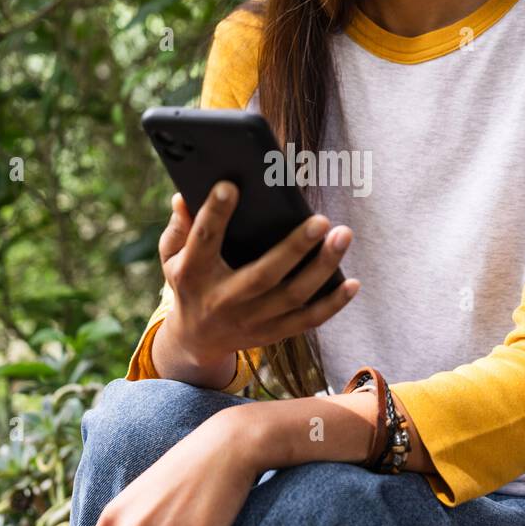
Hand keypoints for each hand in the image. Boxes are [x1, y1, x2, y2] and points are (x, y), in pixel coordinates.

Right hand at [157, 180, 359, 364]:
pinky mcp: (272, 333)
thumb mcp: (171, 257)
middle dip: (294, 247)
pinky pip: (307, 320)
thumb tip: (183, 196)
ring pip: (293, 296)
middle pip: (263, 275)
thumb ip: (180, 227)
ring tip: (343, 235)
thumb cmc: (189, 283)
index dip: (215, 214)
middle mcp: (223, 300)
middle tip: (320, 219)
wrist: (196, 340)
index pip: (203, 241)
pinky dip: (333, 304)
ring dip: (322, 267)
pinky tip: (353, 283)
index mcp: (193, 274)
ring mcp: (251, 320)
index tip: (230, 186)